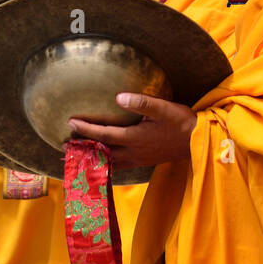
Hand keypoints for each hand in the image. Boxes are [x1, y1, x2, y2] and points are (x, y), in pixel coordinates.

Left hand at [67, 93, 195, 168]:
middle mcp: (134, 151)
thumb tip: (118, 97)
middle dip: (83, 149)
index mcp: (136, 137)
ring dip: (92, 159)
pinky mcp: (144, 161)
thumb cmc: (181, 122)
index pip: (105, 134)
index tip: (71, 123)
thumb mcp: (163, 108)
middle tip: (64, 148)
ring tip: (77, 158)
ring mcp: (139, 159)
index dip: (87, 129)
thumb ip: (141, 103)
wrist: (198, 142)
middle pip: (102, 152)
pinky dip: (107, 166)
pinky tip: (103, 165)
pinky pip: (120, 166)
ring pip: (110, 162)